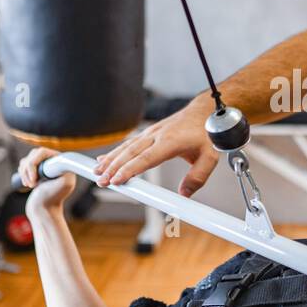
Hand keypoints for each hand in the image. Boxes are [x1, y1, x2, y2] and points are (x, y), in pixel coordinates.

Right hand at [18, 147, 75, 215]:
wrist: (44, 210)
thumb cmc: (54, 198)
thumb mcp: (65, 183)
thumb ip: (67, 169)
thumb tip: (67, 159)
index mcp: (62, 161)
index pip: (42, 152)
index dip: (34, 164)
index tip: (35, 179)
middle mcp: (54, 161)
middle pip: (33, 154)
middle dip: (28, 169)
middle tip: (32, 184)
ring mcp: (44, 165)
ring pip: (27, 159)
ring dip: (24, 173)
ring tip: (31, 185)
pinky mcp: (35, 171)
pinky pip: (24, 164)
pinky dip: (22, 173)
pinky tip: (28, 184)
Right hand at [94, 101, 217, 195]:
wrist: (204, 111)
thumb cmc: (206, 133)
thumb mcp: (209, 157)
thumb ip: (197, 177)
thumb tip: (184, 194)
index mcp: (170, 141)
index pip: (146, 158)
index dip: (130, 169)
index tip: (117, 180)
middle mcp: (157, 135)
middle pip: (131, 152)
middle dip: (114, 167)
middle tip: (101, 181)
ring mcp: (151, 132)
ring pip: (127, 146)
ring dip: (111, 159)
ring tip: (97, 172)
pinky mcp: (149, 132)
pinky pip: (129, 143)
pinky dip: (115, 152)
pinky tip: (104, 159)